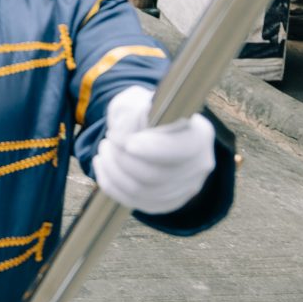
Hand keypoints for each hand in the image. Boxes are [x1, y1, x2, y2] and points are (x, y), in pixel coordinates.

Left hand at [92, 84, 215, 214]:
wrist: (150, 132)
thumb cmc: (146, 112)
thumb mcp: (140, 99)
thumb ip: (135, 107)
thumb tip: (134, 122)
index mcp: (199, 135)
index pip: (182, 149)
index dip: (152, 148)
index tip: (128, 142)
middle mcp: (198, 166)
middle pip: (156, 174)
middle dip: (123, 157)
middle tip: (109, 138)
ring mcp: (184, 188)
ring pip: (141, 191)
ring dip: (113, 169)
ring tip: (105, 149)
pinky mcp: (166, 202)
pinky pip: (133, 201)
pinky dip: (111, 183)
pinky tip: (102, 163)